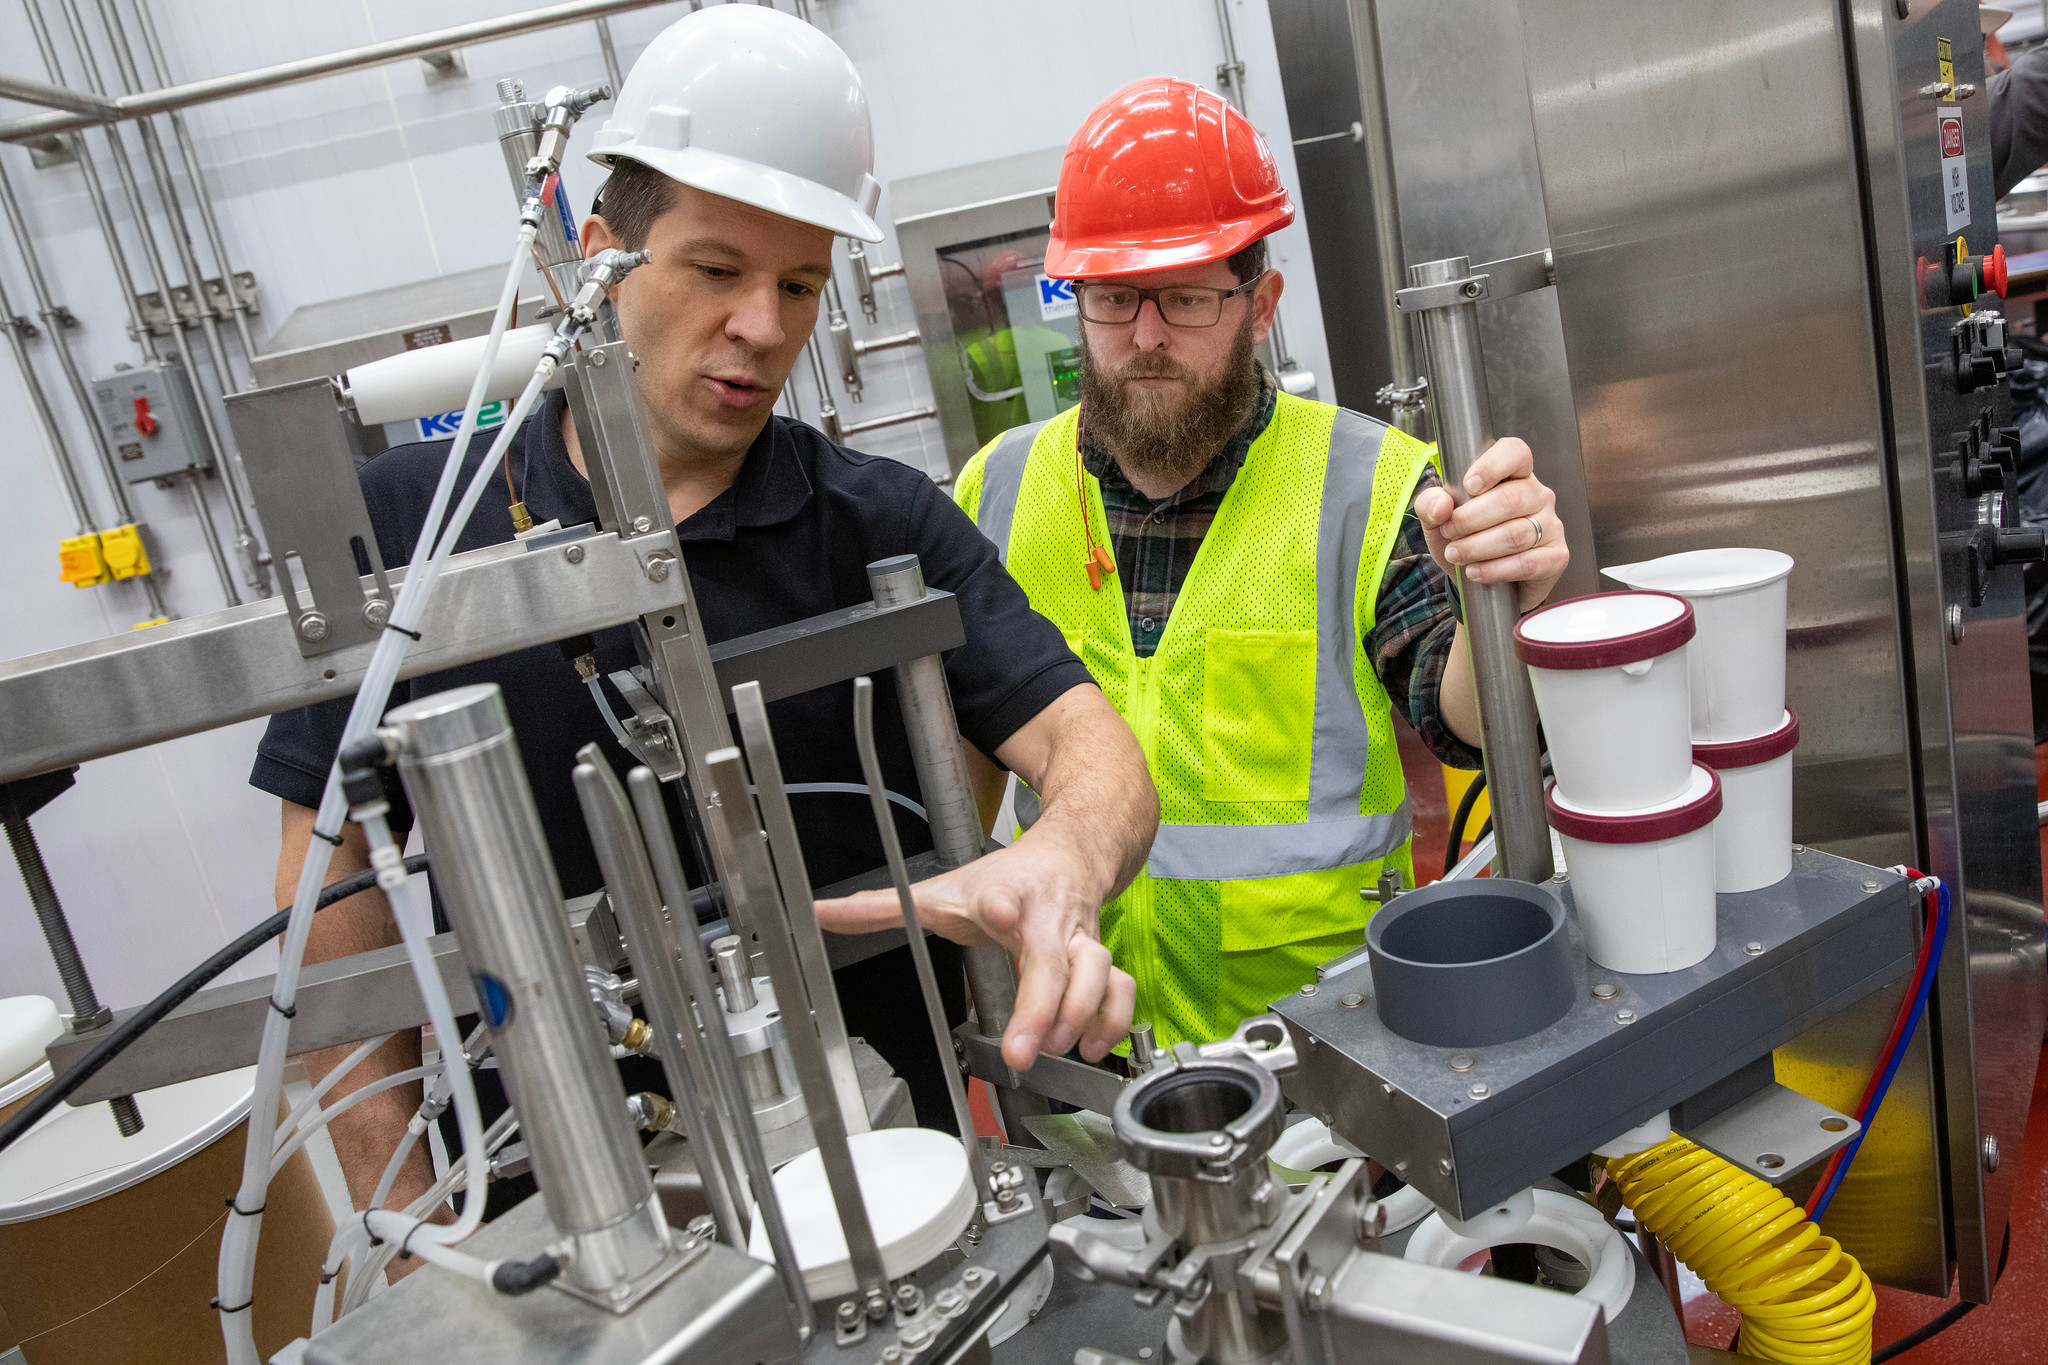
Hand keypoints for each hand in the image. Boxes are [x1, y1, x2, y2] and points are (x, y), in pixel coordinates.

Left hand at [814, 836, 1135, 1070]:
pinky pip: (1121, 989)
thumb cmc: (1008, 879)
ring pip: (1097, 971)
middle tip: (1023, 1048)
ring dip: (1081, 1013)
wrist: (1072, 852)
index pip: (1003, 899)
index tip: (998, 911)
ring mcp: (1081, 938)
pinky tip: (1089, 1047)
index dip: (1002, 907)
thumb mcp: (943, 889)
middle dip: (1042, 1003)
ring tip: (1056, 1047)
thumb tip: (821, 913)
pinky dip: (1113, 1020)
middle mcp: (1048, 917)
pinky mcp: (1102, 958)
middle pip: (1054, 957)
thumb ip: (882, 906)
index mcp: (1004, 895)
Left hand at [1412, 437, 1567, 611]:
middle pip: (1511, 499)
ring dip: (1478, 547)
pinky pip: (1528, 563)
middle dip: (1471, 518)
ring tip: (1455, 555)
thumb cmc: (1465, 539)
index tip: (1468, 486)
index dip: (1492, 466)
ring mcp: (1551, 525)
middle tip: (1449, 532)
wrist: (1483, 584)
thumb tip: (1441, 506)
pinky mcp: (1556, 556)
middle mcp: (1537, 495)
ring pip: (1516, 533)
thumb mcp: (1438, 519)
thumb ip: (1431, 504)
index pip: (1515, 453)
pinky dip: (1496, 569)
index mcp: (1513, 474)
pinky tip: (1475, 572)